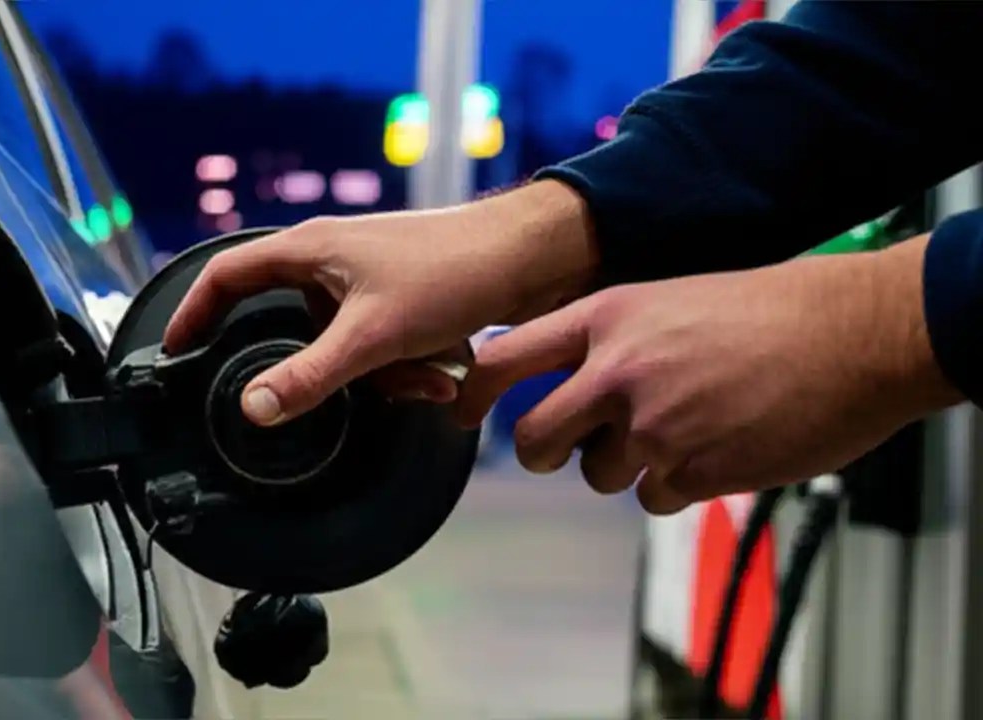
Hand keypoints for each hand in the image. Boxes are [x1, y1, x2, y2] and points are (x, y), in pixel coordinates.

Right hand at [165, 180, 597, 424]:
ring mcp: (367, 282)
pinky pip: (383, 348)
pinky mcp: (401, 301)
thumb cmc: (454, 270)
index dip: (194, 313)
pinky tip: (447, 370)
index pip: (226, 277)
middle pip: (295, 329)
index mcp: (308, 250)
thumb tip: (255, 407)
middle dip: (330, 372)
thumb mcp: (372, 336)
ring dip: (385, 374)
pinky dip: (409, 366)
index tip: (178, 351)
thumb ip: (309, 376)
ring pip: (345, 348)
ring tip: (430, 375)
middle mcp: (331, 261)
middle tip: (358, 387)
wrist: (533, 258)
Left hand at [455, 235, 961, 513]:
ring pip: (598, 475)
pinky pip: (653, 499)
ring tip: (684, 429)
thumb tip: (565, 388)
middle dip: (544, 452)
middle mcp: (618, 372)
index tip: (459, 411)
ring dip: (627, 467)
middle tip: (565, 450)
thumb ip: (610, 342)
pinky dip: (676, 486)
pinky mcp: (694, 472)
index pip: (506, 357)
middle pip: (535, 439)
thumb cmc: (767, 313)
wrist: (851, 335)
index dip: (473, 391)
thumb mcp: (669, 299)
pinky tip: (716, 448)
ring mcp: (654, 427)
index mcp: (607, 318)